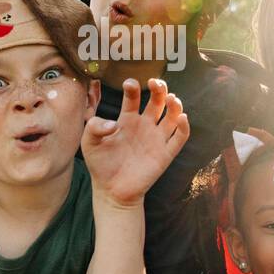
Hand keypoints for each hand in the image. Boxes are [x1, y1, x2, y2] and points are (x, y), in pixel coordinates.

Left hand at [81, 78, 189, 206]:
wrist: (111, 191)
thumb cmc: (100, 165)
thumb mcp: (88, 143)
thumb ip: (94, 127)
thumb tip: (113, 123)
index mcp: (127, 120)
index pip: (133, 97)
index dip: (133, 88)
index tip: (130, 83)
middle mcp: (144, 125)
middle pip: (157, 100)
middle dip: (159, 88)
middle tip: (156, 82)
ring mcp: (156, 139)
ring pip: (172, 115)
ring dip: (174, 104)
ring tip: (171, 98)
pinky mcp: (165, 154)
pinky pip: (180, 137)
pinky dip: (184, 126)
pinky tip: (181, 117)